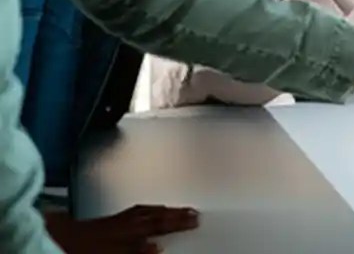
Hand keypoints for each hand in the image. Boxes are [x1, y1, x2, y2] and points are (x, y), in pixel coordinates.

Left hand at [46, 205, 198, 252]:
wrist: (51, 236)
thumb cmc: (80, 248)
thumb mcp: (112, 253)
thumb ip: (136, 251)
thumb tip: (158, 248)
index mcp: (128, 230)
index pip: (159, 224)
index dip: (178, 222)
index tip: (196, 218)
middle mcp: (122, 222)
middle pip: (152, 217)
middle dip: (173, 214)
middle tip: (192, 211)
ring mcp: (112, 220)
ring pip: (142, 212)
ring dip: (159, 209)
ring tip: (174, 208)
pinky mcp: (101, 222)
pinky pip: (130, 211)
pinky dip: (141, 210)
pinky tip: (143, 213)